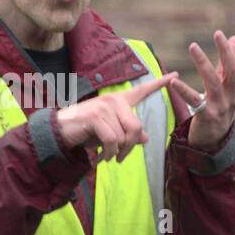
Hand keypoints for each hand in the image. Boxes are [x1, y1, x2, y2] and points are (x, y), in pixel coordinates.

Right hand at [56, 73, 174, 163]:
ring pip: (124, 136)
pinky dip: (108, 153)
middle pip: (137, 127)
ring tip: (106, 155)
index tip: (176, 76)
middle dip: (130, 147)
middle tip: (120, 158)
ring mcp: (104, 107)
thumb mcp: (111, 134)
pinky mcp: (95, 116)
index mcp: (119, 102)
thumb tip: (145, 138)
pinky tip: (100, 157)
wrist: (59, 132)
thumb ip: (128, 134)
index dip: (159, 84)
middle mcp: (113, 100)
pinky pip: (112, 140)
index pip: (142, 92)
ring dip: (116, 152)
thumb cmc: (86, 132)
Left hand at [166, 30, 234, 152]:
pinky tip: (174, 81)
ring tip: (193, 46)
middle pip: (232, 72)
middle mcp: (232, 96)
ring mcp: (220, 107)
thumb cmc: (219, 107)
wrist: (213, 140)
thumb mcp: (226, 85)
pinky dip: (184, 91)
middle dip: (226, 52)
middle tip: (218, 34)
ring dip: (203, 63)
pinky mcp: (206, 116)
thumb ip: (228, 61)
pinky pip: (195, 102)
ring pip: (213, 82)